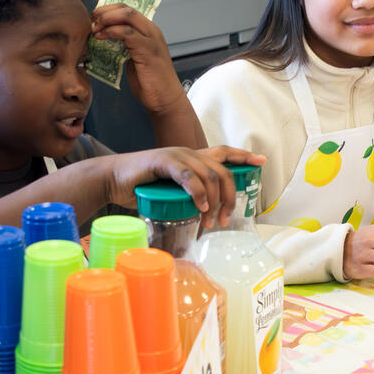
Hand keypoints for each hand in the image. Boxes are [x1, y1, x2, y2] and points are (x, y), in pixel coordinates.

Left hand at [91, 4, 183, 113]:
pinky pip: (127, 33)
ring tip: (94, 28)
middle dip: (105, 10)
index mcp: (148, 31)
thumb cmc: (150, 82)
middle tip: (92, 19)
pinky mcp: (147, 49)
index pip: (128, 9)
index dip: (109, 9)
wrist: (165, 99)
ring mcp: (151, 39)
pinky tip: (101, 36)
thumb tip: (105, 40)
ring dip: (107, 19)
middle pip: (127, 9)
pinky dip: (112, 32)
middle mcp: (151, 30)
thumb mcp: (133, 58)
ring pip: (128, 16)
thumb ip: (124, 47)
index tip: (95, 16)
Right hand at [101, 145, 265, 228]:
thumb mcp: (171, 193)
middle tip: (227, 218)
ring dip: (215, 201)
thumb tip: (203, 217)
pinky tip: (201, 207)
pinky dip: (198, 193)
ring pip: (210, 175)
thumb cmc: (140, 188)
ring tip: (210, 221)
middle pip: (222, 170)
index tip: (261, 161)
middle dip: (230, 196)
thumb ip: (187, 197)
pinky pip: (188, 176)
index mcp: (191, 158)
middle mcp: (188, 153)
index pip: (223, 152)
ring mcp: (176, 156)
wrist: (112, 180)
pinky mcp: (163, 162)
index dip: (243, 155)